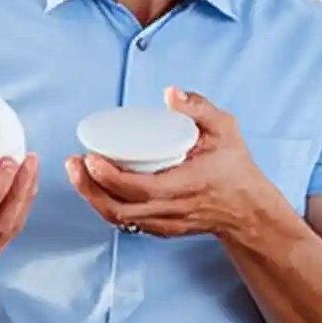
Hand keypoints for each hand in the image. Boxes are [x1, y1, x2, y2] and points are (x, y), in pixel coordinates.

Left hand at [65, 87, 273, 238]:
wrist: (248, 210)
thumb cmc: (234, 167)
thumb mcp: (225, 130)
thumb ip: (200, 108)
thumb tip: (171, 93)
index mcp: (186, 187)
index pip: (141, 189)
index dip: (110, 177)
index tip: (91, 157)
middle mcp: (171, 211)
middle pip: (118, 208)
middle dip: (89, 187)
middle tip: (74, 161)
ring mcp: (163, 224)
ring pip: (117, 218)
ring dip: (91, 196)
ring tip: (77, 171)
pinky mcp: (158, 229)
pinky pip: (124, 222)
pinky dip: (104, 205)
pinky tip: (92, 186)